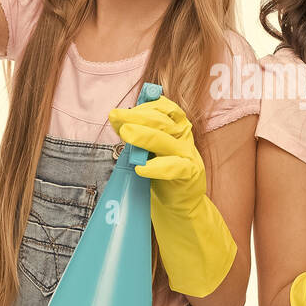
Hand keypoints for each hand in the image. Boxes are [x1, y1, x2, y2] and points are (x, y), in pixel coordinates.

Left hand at [108, 95, 205, 216]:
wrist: (181, 198)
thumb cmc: (163, 168)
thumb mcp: (150, 146)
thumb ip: (138, 131)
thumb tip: (116, 116)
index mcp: (175, 124)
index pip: (162, 108)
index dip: (142, 107)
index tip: (119, 113)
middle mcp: (182, 135)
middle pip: (161, 121)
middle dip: (137, 116)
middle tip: (117, 116)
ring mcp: (187, 153)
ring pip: (164, 140)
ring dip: (144, 136)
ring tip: (126, 133)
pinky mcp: (189, 173)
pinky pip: (173, 167)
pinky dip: (156, 167)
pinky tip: (140, 168)